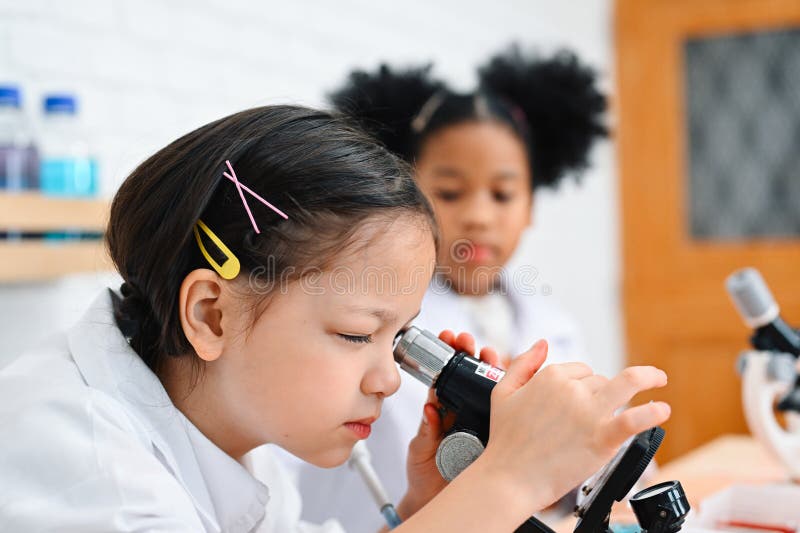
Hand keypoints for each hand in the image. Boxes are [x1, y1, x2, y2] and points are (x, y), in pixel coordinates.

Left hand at [398, 330, 500, 518]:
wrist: (436, 498)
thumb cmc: (424, 474)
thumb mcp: (420, 449)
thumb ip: (426, 431)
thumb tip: (430, 411)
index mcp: (443, 407)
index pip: (447, 374)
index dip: (450, 353)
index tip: (448, 337)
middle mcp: (462, 409)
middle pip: (471, 374)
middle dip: (472, 352)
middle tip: (467, 341)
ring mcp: (480, 419)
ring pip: (490, 386)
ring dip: (492, 366)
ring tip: (489, 353)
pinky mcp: (495, 432)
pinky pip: (505, 409)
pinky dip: (511, 393)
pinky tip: (512, 379)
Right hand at [478, 339, 670, 512]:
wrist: (510, 478)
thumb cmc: (506, 440)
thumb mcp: (502, 392)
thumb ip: (523, 364)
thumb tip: (543, 343)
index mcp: (550, 376)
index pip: (581, 370)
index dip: (582, 385)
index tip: (579, 401)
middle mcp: (572, 389)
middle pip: (602, 381)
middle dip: (602, 395)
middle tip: (592, 417)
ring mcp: (589, 412)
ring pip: (626, 385)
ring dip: (648, 378)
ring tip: (660, 380)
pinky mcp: (602, 438)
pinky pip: (634, 419)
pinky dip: (652, 413)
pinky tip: (662, 410)